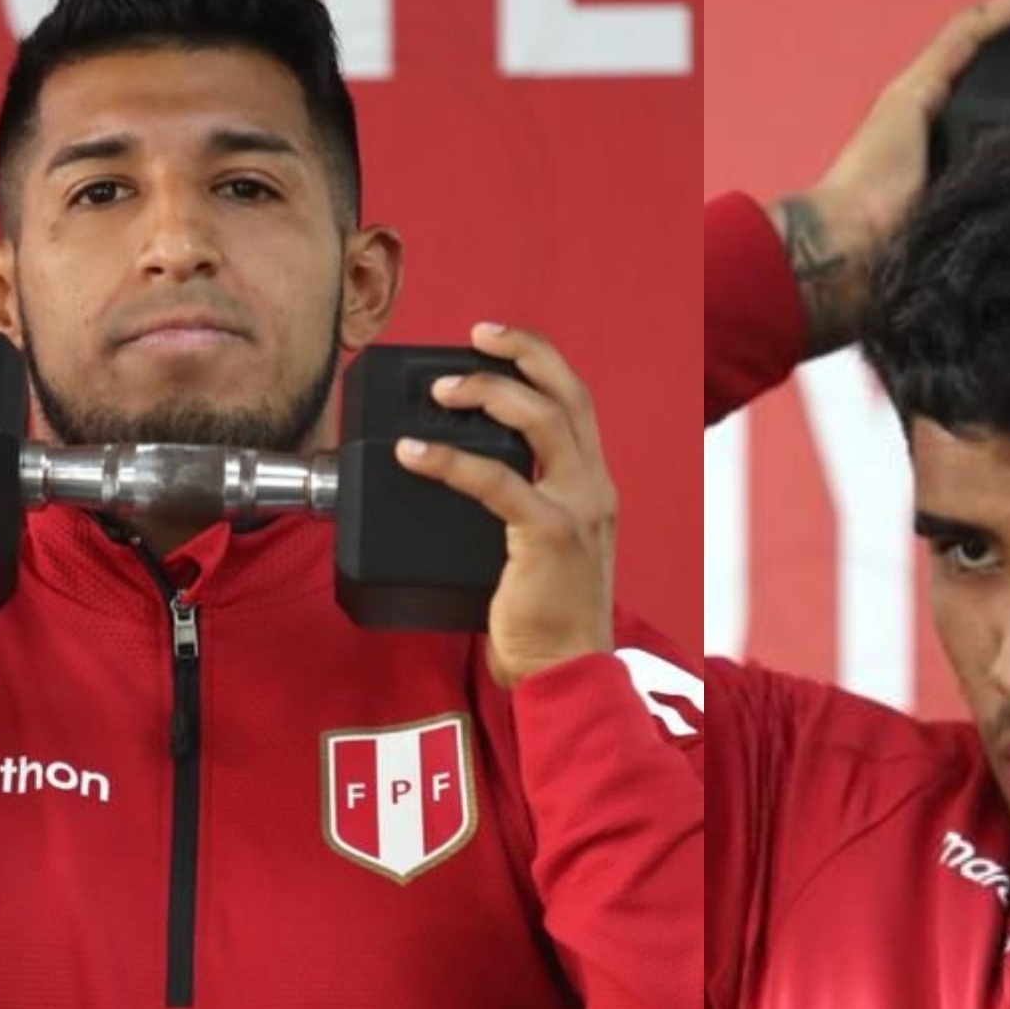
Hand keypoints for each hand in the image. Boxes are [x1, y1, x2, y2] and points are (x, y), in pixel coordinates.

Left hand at [394, 323, 615, 689]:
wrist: (565, 671)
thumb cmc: (544, 617)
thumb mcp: (544, 547)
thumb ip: (523, 507)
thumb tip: (462, 473)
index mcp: (594, 486)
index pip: (575, 401)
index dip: (538, 360)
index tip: (493, 340)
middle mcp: (595, 488)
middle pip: (567, 394)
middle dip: (520, 353)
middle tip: (472, 337)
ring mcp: (578, 509)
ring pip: (541, 422)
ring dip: (488, 393)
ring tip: (439, 391)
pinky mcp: (549, 536)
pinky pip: (497, 482)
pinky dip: (451, 462)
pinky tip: (414, 455)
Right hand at [771, 0, 1009, 351]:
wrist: (848, 254)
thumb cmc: (906, 262)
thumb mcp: (979, 229)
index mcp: (939, 151)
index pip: (987, 103)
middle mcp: (925, 116)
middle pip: (984, 65)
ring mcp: (917, 95)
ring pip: (979, 37)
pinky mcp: (918, 84)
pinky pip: (972, 29)